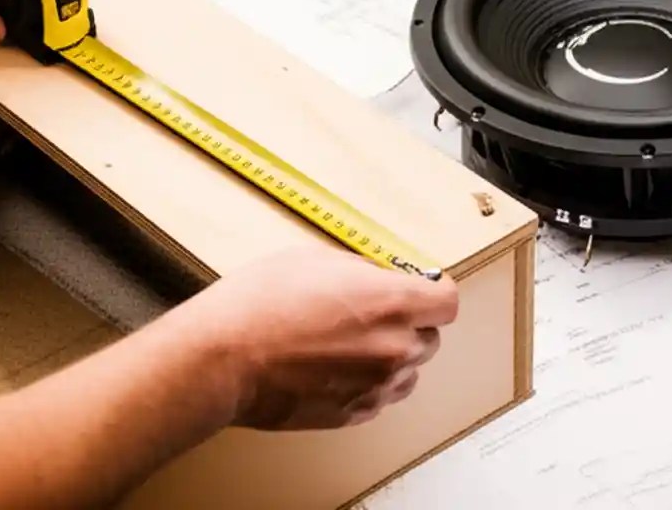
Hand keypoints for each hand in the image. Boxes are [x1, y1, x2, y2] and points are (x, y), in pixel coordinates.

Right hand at [190, 246, 459, 430]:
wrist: (224, 357)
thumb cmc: (261, 302)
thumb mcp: (315, 258)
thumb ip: (361, 270)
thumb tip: (378, 277)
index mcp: (392, 303)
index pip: (447, 303)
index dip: (433, 293)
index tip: (419, 289)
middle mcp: (394, 348)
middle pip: (430, 339)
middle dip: (407, 324)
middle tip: (369, 313)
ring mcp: (376, 386)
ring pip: (408, 372)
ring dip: (390, 357)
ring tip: (347, 343)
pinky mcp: (354, 414)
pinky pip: (380, 397)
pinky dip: (367, 382)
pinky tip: (332, 367)